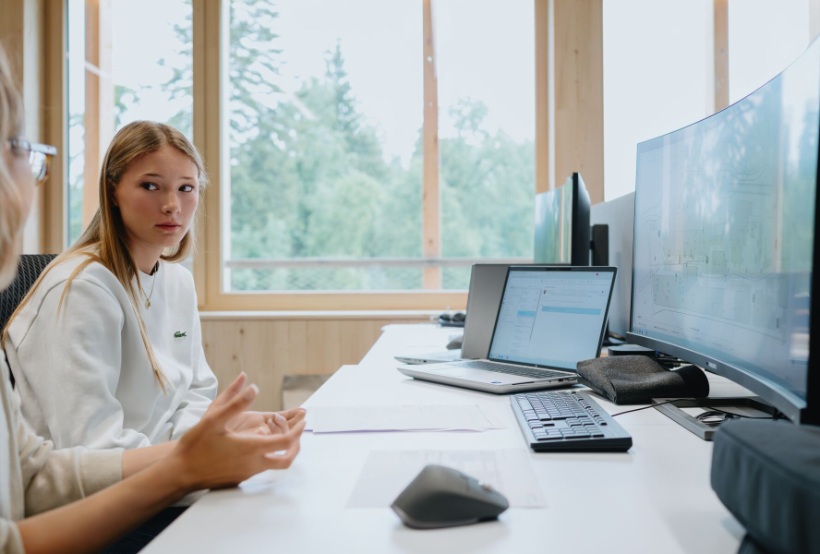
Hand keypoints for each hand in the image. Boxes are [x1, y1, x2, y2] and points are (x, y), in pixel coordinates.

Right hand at [171, 373, 305, 490]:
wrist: (180, 472)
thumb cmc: (196, 446)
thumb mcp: (214, 419)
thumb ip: (235, 402)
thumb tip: (252, 386)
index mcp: (251, 448)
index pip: (286, 441)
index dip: (298, 430)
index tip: (303, 419)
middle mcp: (253, 463)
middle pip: (287, 458)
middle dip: (297, 444)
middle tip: (298, 430)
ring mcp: (247, 473)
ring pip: (275, 464)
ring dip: (282, 449)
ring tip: (280, 432)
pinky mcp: (240, 478)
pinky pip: (262, 467)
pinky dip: (269, 455)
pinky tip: (260, 442)